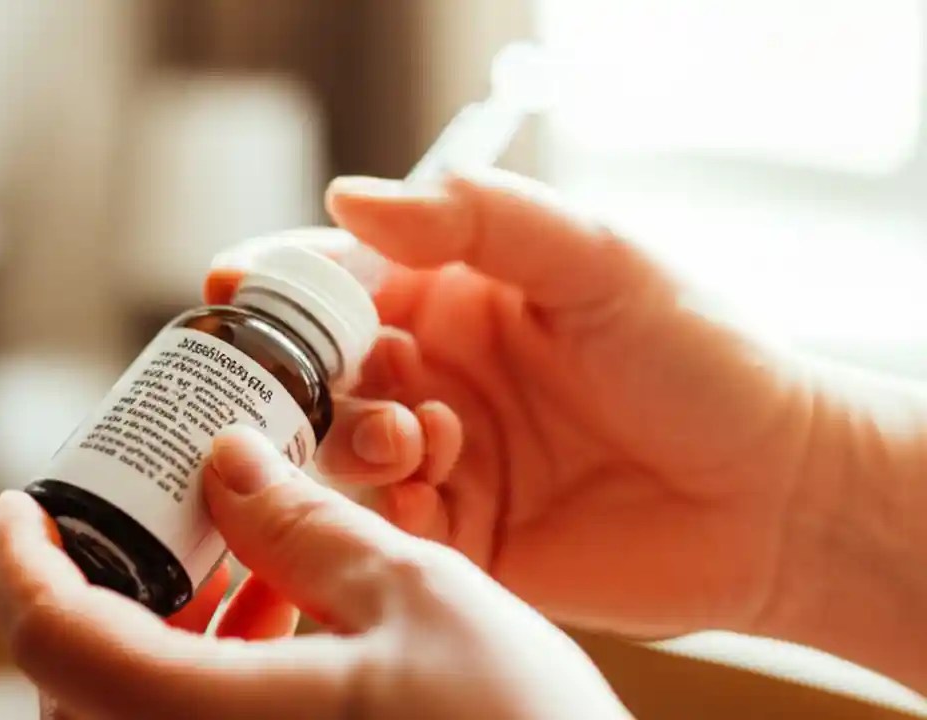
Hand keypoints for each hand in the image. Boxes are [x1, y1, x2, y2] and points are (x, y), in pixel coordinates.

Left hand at [0, 426, 628, 719]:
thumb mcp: (417, 593)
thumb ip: (302, 521)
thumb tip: (223, 459)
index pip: (52, 638)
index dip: (18, 560)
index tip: (23, 501)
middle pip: (82, 682)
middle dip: (101, 584)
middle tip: (151, 513)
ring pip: (141, 710)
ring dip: (163, 624)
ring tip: (234, 551)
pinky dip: (212, 671)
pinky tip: (281, 615)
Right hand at [211, 168, 820, 642]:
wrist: (776, 498)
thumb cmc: (700, 360)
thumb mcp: (596, 260)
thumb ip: (477, 222)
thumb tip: (348, 198)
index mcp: (458, 296)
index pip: (340, 280)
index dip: (280, 282)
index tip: (232, 286)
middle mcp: (436, 374)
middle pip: (321, 370)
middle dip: (305, 376)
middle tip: (322, 385)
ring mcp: (443, 457)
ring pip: (341, 448)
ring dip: (354, 439)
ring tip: (410, 439)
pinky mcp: (459, 537)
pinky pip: (384, 524)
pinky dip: (385, 508)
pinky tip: (427, 493)